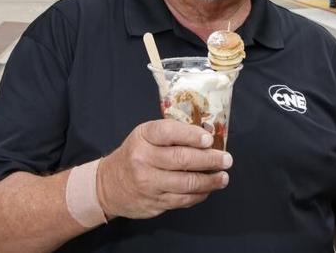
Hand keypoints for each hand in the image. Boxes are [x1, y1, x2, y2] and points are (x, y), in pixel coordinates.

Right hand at [96, 119, 230, 219]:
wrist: (109, 185)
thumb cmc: (135, 154)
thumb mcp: (146, 136)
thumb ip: (172, 133)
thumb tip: (207, 134)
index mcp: (143, 137)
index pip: (169, 132)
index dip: (191, 135)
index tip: (209, 138)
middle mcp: (143, 159)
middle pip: (182, 159)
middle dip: (209, 160)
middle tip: (226, 159)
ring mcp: (148, 183)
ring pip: (186, 183)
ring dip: (209, 180)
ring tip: (223, 177)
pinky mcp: (154, 202)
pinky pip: (183, 200)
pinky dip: (200, 194)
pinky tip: (208, 189)